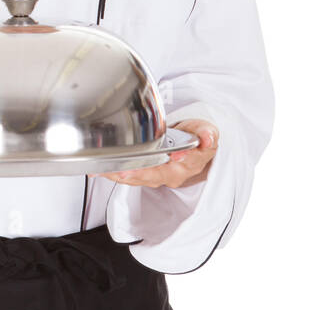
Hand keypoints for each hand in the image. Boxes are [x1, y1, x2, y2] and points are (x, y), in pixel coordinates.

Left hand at [88, 118, 218, 188]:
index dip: (180, 158)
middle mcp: (175, 172)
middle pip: (158, 174)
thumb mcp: (205, 131)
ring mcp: (159, 176)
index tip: (174, 156)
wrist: (190, 149)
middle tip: (125, 170)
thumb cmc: (195, 139)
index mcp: (192, 160)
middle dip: (140, 172)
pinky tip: (100, 171)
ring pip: (140, 178)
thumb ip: (206, 133)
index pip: (187, 160)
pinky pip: (129, 178)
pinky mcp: (144, 176)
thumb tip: (209, 138)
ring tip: (107, 170)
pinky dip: (114, 175)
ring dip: (122, 175)